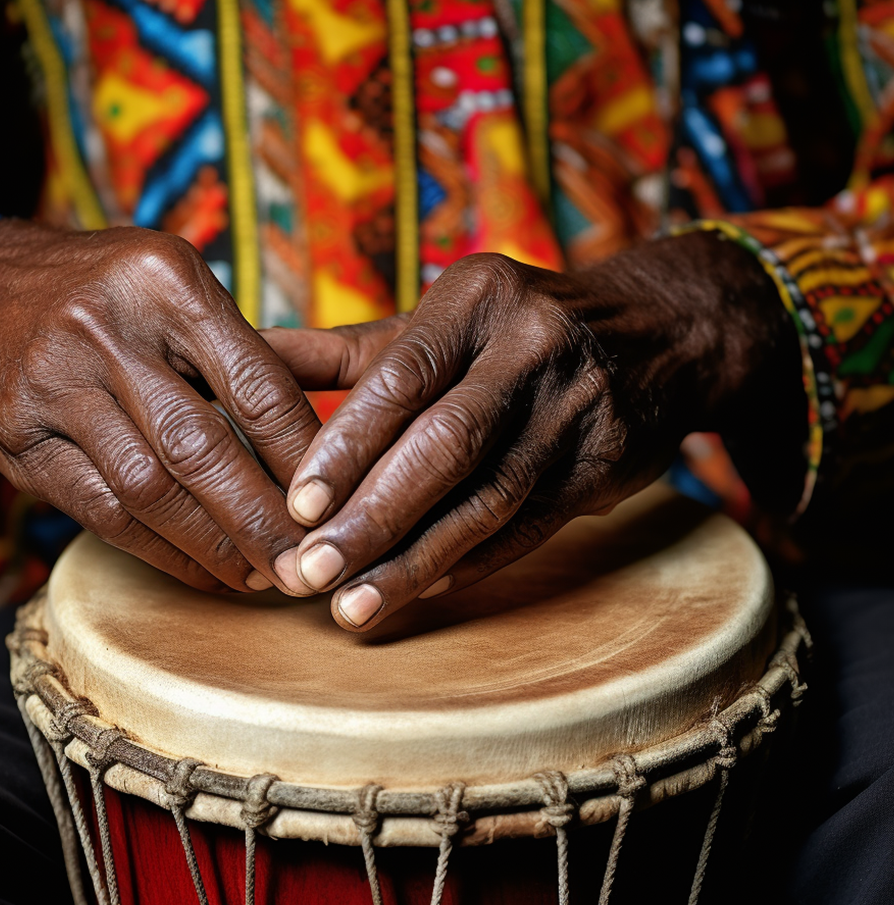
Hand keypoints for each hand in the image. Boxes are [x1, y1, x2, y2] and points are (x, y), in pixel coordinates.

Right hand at [0, 220, 320, 593]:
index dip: (301, 455)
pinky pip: (102, 512)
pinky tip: (205, 573)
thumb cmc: (98, 291)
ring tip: (261, 576)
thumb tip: (320, 442)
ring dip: (213, 546)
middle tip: (307, 565)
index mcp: (165, 282)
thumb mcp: (168, 284)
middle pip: (201, 447)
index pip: (255, 383)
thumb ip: (236, 350)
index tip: (335, 502)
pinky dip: (162, 553)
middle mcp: (107, 331)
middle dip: (262, 519)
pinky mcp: (21, 441)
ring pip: (150, 490)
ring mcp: (56, 387)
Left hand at [263, 233, 805, 629]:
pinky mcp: (604, 465)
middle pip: (446, 445)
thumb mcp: (439, 320)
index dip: (348, 446)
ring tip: (355, 607)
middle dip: (375, 517)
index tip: (297, 508)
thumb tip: (247, 362)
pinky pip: (527, 526)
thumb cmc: (514, 331)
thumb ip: (344, 351)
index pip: (402, 377)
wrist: (656, 338)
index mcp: (477, 297)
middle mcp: (532, 346)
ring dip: (418, 560)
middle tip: (312, 573)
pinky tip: (421, 590)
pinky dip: (470, 563)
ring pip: (488, 499)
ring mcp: (576, 409)